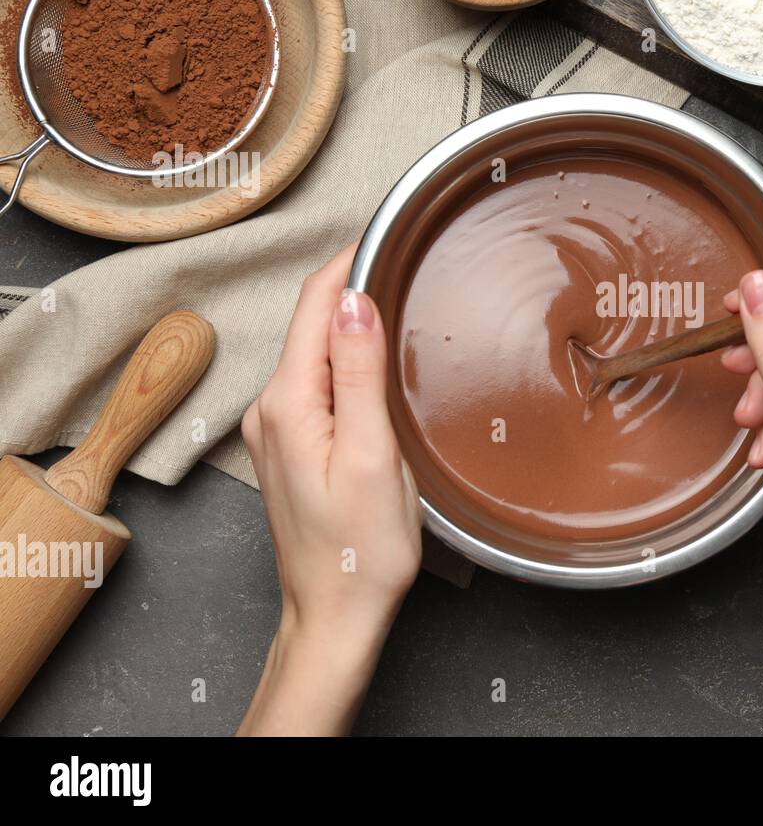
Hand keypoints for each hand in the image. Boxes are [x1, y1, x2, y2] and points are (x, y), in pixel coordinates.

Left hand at [238, 244, 420, 735]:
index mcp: (288, 403)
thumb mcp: (372, 457)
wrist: (334, 616)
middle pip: (314, 323)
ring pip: (316, 351)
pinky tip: (380, 358)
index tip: (391, 229)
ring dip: (353, 321)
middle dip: (356, 284)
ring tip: (403, 295)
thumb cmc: (362, 551)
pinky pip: (318, 381)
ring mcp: (277, 428)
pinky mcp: (292, 445)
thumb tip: (355, 300)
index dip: (350, 261)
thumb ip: (358, 375)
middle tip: (409, 253)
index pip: (316, 305)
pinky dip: (348, 357)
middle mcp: (271, 408)